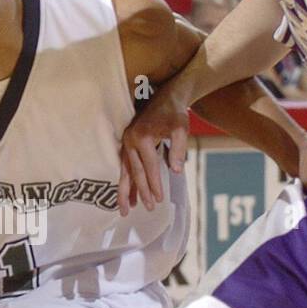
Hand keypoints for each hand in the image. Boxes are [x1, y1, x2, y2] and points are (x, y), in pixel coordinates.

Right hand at [119, 82, 189, 214]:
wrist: (165, 97)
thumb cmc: (175, 114)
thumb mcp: (181, 129)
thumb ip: (179, 149)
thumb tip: (175, 171)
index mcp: (143, 138)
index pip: (149, 167)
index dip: (154, 185)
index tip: (159, 200)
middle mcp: (130, 141)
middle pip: (135, 172)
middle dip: (141, 192)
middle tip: (148, 208)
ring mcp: (126, 143)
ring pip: (125, 172)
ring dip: (125, 192)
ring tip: (126, 210)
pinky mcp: (126, 144)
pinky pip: (125, 167)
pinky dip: (126, 182)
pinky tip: (128, 195)